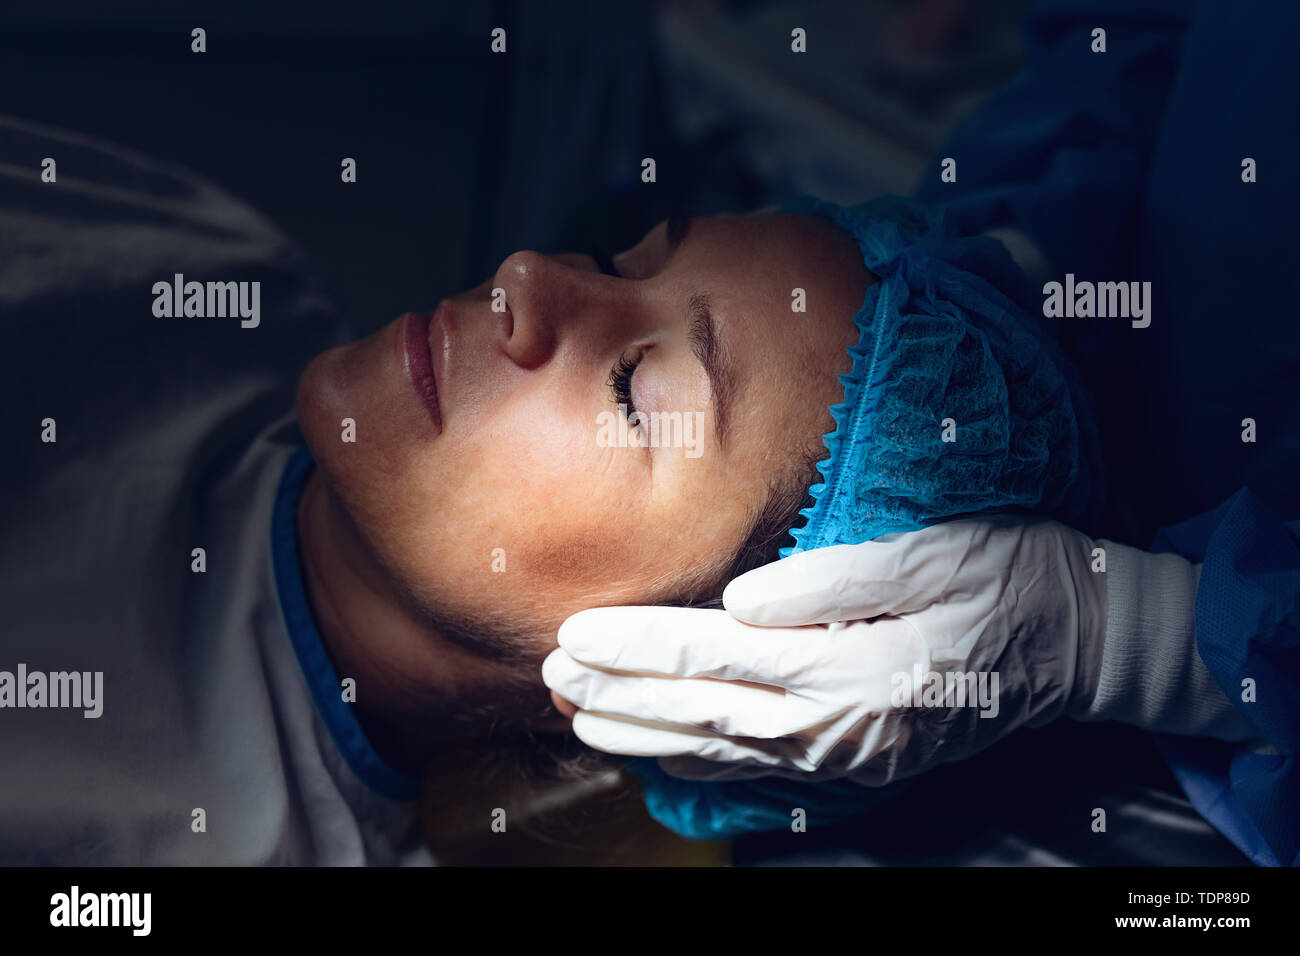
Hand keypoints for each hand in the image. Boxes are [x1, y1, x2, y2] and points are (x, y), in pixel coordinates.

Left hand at [543, 517, 1106, 785]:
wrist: (1082, 646)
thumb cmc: (1010, 583)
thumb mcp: (934, 556)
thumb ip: (834, 580)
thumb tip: (742, 600)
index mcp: (851, 667)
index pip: (714, 654)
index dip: (638, 647)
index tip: (574, 633)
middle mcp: (838, 725)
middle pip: (702, 709)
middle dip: (619, 694)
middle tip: (551, 674)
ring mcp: (847, 755)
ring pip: (721, 750)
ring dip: (644, 733)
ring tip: (579, 718)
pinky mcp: (858, 762)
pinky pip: (761, 773)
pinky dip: (699, 764)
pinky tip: (661, 754)